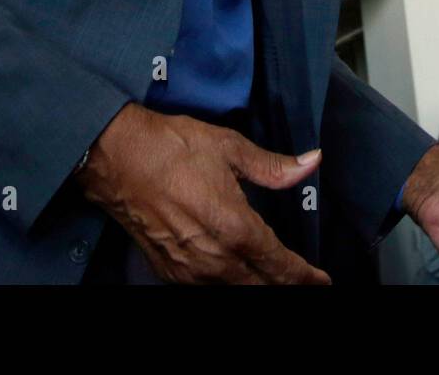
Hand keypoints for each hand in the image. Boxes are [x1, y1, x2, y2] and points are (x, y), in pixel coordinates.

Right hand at [76, 103, 329, 283]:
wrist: (116, 159)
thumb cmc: (173, 148)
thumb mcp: (230, 148)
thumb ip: (274, 167)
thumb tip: (312, 162)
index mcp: (236, 228)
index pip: (280, 265)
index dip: (305, 276)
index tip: (322, 281)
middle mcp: (215, 258)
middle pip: (260, 285)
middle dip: (286, 285)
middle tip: (305, 282)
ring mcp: (189, 269)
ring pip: (235, 290)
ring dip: (257, 285)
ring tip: (274, 278)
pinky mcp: (169, 271)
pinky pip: (208, 287)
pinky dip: (229, 284)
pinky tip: (237, 275)